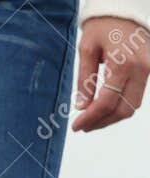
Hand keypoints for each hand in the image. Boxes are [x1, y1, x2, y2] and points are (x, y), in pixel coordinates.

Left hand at [73, 17, 148, 131]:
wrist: (125, 11)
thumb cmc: (104, 26)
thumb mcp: (87, 50)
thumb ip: (85, 79)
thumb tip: (82, 106)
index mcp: (123, 63)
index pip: (106, 102)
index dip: (90, 118)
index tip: (76, 126)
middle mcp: (141, 68)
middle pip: (123, 110)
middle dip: (101, 122)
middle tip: (83, 126)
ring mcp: (149, 70)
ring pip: (132, 106)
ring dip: (111, 117)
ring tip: (92, 119)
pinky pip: (137, 97)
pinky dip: (121, 106)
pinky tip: (105, 109)